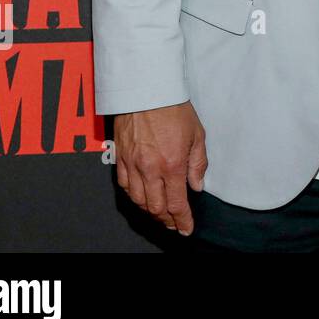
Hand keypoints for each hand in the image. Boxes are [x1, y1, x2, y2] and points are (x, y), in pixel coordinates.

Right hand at [114, 101, 207, 235]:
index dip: (182, 220)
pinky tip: (142, 198)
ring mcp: (133, 164)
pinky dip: (135, 197)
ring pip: (138, 200)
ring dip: (150, 211)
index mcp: (172, 164)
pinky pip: (125, 186)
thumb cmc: (174, 108)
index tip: (186, 229)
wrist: (147, 90)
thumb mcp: (197, 134)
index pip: (176, 203)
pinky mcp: (120, 158)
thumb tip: (197, 186)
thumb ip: (198, 163)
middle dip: (166, 220)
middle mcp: (150, 168)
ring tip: (160, 214)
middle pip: (155, 207)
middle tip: (174, 224)